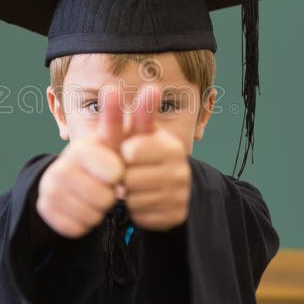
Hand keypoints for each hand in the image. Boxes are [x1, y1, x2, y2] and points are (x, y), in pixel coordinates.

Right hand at [36, 89, 125, 238]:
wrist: (66, 183)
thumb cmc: (103, 160)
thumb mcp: (121, 142)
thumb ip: (138, 121)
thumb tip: (154, 88)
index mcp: (82, 148)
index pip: (112, 170)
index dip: (117, 174)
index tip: (117, 173)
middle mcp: (61, 166)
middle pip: (102, 196)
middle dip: (110, 195)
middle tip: (107, 188)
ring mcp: (50, 188)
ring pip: (90, 214)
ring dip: (99, 210)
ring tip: (97, 198)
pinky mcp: (46, 209)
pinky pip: (76, 227)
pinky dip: (85, 223)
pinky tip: (84, 210)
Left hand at [120, 85, 191, 230]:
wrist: (174, 186)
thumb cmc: (148, 154)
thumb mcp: (143, 134)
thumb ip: (141, 114)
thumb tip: (151, 86)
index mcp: (172, 147)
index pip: (132, 150)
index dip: (124, 153)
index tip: (127, 151)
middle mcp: (181, 172)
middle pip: (129, 178)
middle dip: (123, 176)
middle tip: (129, 172)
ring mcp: (180, 197)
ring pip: (134, 200)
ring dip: (128, 194)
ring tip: (135, 186)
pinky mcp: (175, 217)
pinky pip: (141, 216)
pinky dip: (137, 210)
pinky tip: (143, 200)